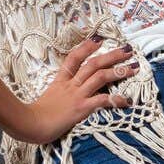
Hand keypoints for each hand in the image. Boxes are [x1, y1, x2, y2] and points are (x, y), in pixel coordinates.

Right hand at [18, 36, 137, 145]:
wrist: (29, 124)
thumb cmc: (34, 115)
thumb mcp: (46, 98)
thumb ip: (58, 93)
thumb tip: (66, 93)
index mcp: (60, 81)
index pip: (74, 58)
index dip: (87, 47)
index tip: (99, 39)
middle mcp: (70, 85)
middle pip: (93, 64)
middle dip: (112, 56)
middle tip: (127, 50)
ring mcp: (76, 95)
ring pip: (100, 77)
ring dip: (119, 71)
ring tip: (133, 68)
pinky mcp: (81, 108)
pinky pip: (102, 100)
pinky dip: (116, 99)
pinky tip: (127, 101)